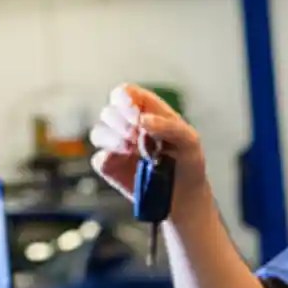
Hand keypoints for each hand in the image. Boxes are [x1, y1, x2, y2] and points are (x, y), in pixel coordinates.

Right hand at [89, 85, 208, 206]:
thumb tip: (142, 119)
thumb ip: (168, 125)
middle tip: (139, 138)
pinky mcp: (110, 166)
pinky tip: (129, 164)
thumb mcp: (189, 140)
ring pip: (99, 132)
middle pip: (109, 112)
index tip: (136, 115)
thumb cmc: (188, 161)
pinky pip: (99, 158)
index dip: (124, 99)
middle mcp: (127, 124)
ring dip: (115, 140)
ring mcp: (116, 145)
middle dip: (122, 124)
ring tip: (135, 151)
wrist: (184, 195)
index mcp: (146, 110)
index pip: (125, 93)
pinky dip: (111, 159)